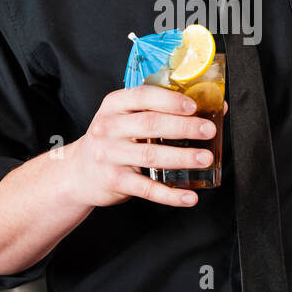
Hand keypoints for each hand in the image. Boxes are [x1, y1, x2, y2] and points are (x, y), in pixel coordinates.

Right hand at [64, 85, 217, 209]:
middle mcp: (108, 127)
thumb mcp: (125, 117)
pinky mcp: (114, 181)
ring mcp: (110, 155)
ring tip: (205, 159)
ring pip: (151, 156)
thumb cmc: (112, 139)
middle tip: (208, 131)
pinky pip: (146, 188)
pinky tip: (189, 196)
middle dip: (184, 127)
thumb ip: (160, 109)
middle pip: (151, 124)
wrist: (78, 172)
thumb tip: (212, 106)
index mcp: (114, 105)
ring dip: (182, 157)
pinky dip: (170, 195)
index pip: (143, 96)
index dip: (170, 100)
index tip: (194, 106)